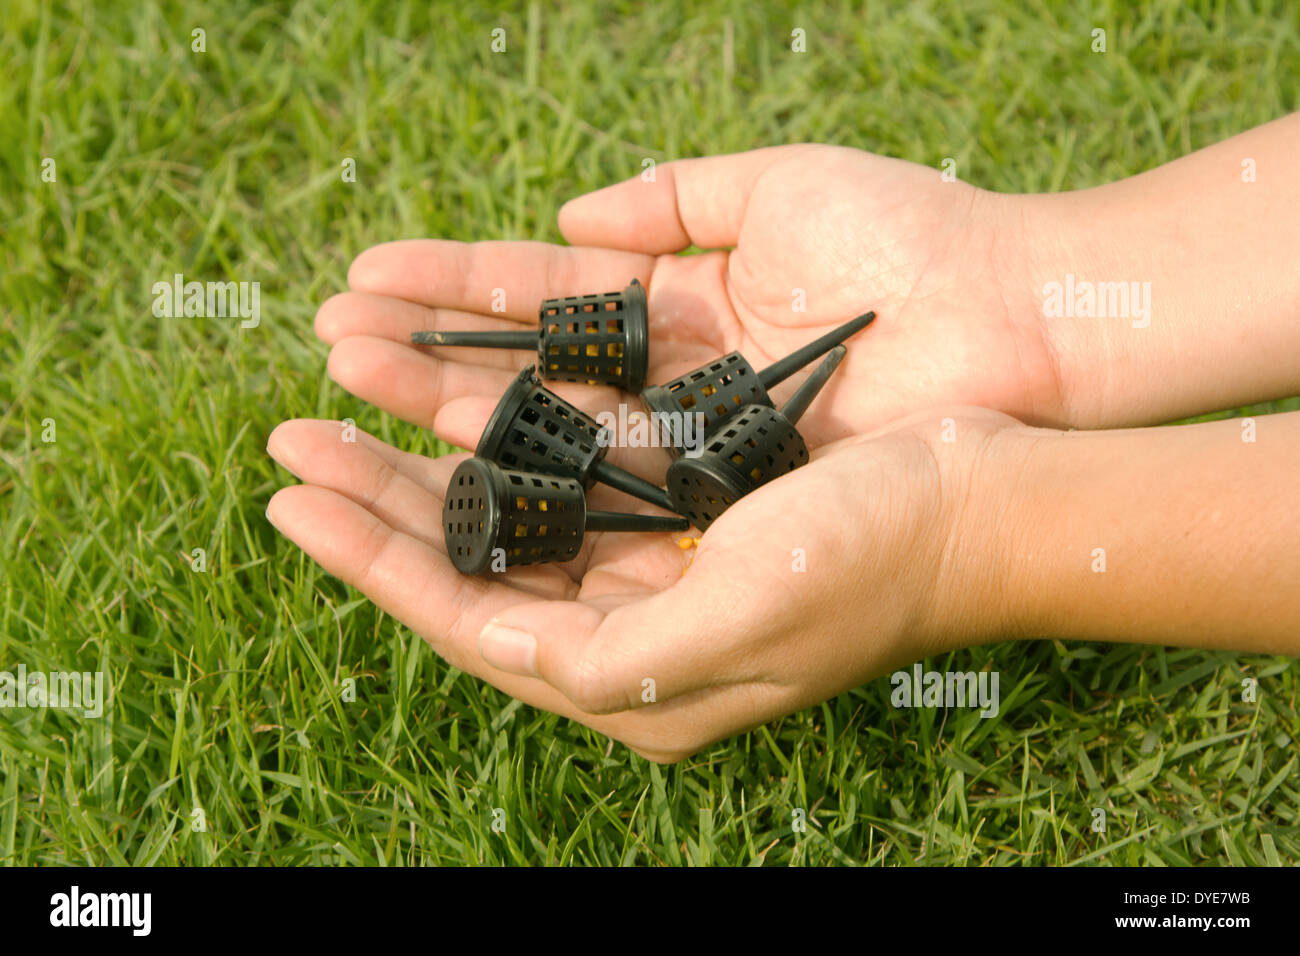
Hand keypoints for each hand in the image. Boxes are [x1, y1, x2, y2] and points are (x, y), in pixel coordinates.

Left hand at [266, 409, 1027, 761]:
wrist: (977, 501)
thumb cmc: (875, 558)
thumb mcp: (748, 617)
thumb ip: (622, 657)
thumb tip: (507, 649)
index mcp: (639, 680)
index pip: (472, 622)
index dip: (376, 564)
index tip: (295, 504)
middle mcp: (633, 632)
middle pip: (473, 567)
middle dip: (378, 507)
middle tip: (292, 444)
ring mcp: (654, 569)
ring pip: (507, 516)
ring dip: (425, 464)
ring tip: (345, 409)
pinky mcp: (679, 513)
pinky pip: (563, 478)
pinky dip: (503, 440)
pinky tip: (456, 404)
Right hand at [313, 144, 1066, 474]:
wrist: (1017, 325)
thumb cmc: (914, 242)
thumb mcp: (776, 188)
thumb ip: (671, 198)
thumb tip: (569, 211)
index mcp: (678, 310)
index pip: (537, 299)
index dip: (447, 289)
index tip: (359, 281)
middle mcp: (670, 393)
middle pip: (518, 385)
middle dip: (414, 370)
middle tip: (316, 361)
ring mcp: (689, 458)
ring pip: (539, 452)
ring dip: (435, 432)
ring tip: (334, 411)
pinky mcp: (716, 510)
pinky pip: (599, 503)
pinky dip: (516, 489)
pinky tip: (429, 471)